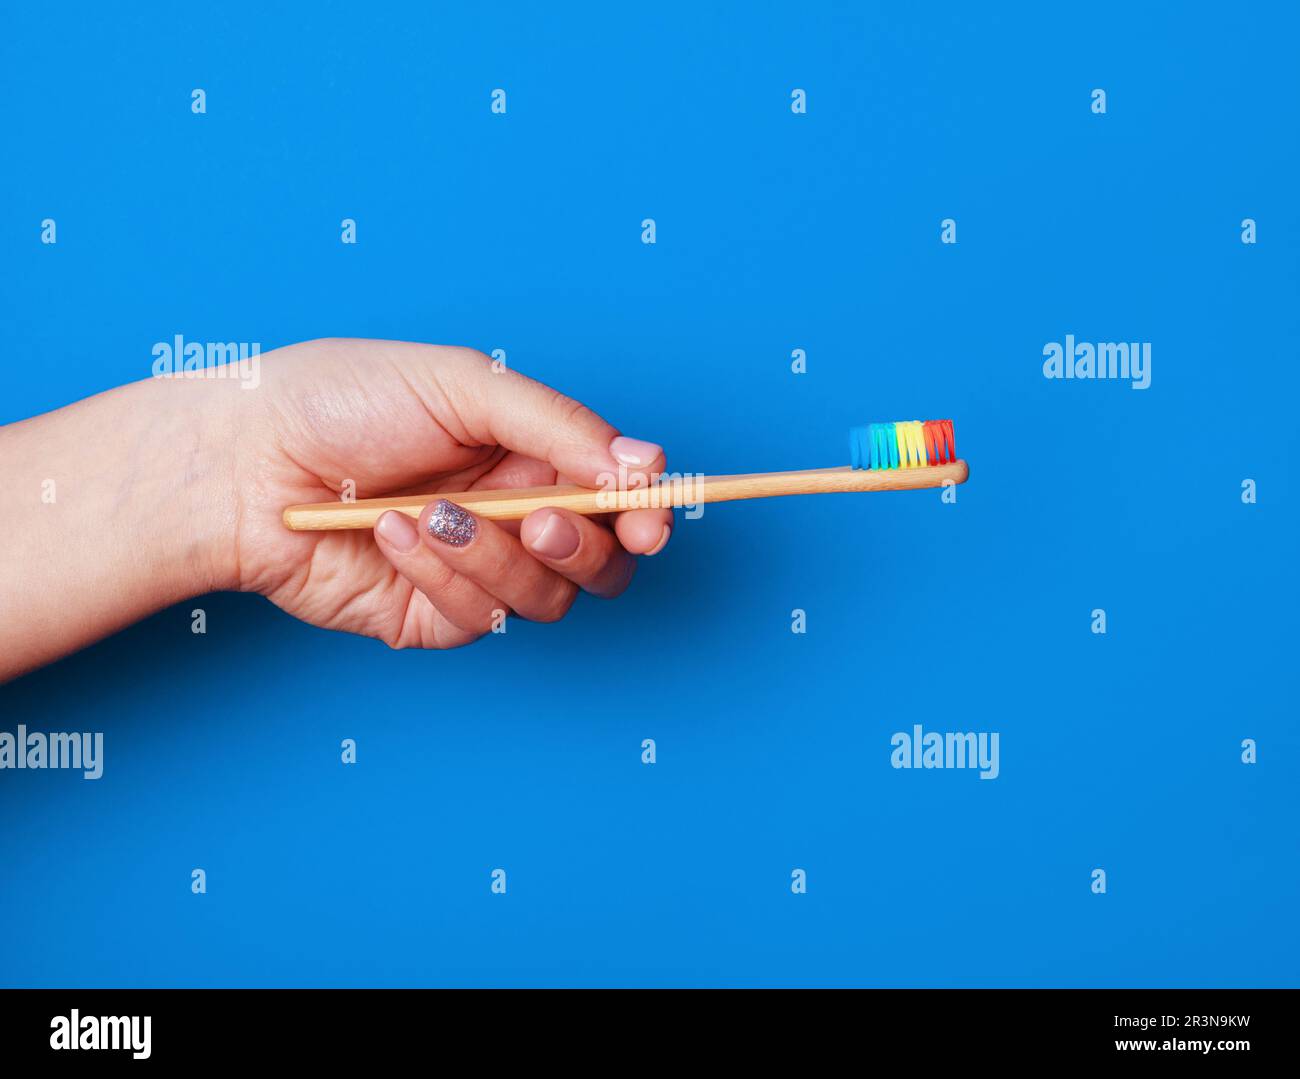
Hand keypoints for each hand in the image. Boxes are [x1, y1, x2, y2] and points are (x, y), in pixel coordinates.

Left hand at [228, 339, 672, 648]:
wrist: (240, 463)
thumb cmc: (341, 402)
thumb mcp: (461, 386)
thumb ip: (560, 425)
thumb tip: (644, 464)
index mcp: (530, 455)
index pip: (618, 498)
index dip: (646, 515)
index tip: (650, 518)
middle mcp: (513, 517)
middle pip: (600, 563)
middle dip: (580, 545)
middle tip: (539, 518)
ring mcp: (477, 572)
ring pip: (545, 599)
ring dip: (493, 556)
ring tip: (431, 513)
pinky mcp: (434, 616)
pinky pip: (481, 619)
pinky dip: (441, 576)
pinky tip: (391, 534)